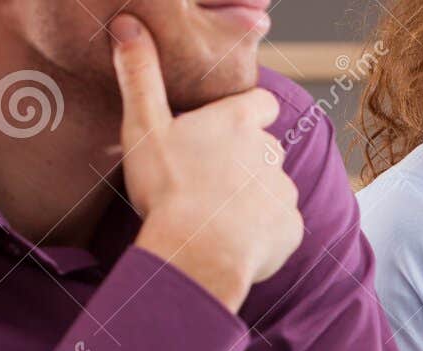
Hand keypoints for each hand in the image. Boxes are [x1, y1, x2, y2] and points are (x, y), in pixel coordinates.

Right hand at [112, 15, 303, 311]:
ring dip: (254, 197)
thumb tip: (129, 26)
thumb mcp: (144, 126)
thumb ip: (140, 76)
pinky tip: (234, 239)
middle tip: (209, 179)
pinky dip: (263, 231)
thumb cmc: (169, 190)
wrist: (199, 253)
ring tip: (218, 214)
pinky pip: (280, 225)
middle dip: (246, 159)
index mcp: (239, 123)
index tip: (229, 126)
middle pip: (265, 148)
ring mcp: (285, 191)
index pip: (262, 102)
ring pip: (273, 188)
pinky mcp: (292, 228)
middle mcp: (270, 152)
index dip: (249, 111)